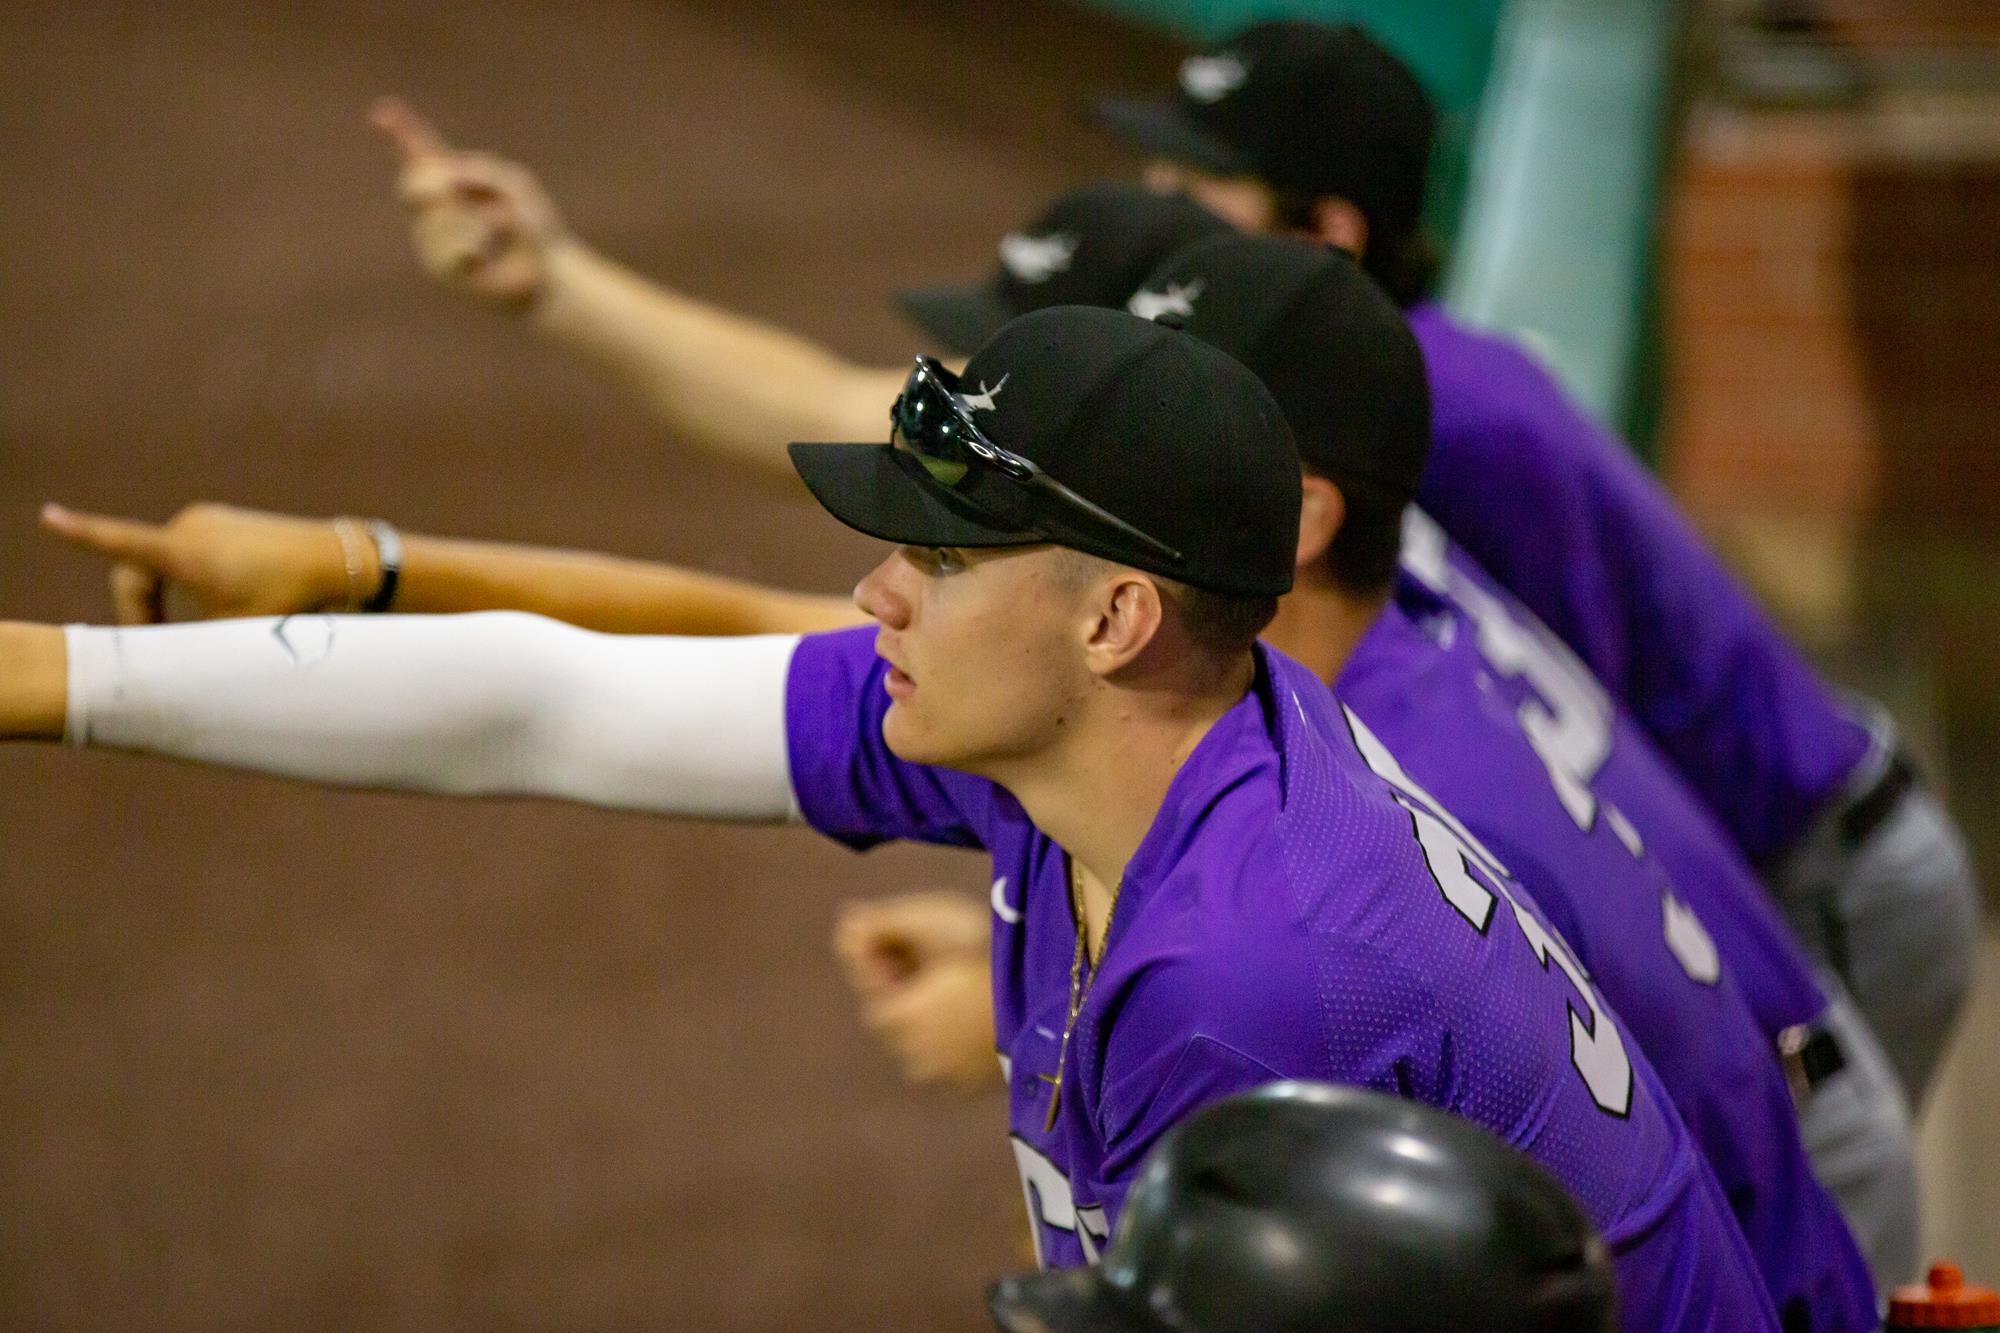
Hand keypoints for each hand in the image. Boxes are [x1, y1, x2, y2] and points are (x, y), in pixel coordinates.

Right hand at [41, 502, 356, 623]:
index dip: (81, 535)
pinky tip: (219, 599)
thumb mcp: (231, 633)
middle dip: (141, 612)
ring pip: (160, 566)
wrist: (335, 559)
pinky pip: (183, 553)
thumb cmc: (286, 600)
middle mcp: (187, 528)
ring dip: (165, 599)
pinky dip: (185, 581)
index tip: (48, 518)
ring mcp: (202, 519)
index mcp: (185, 552)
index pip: (122, 543)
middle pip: (137, 576)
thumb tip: (158, 669)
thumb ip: (189, 645)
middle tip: (158, 649)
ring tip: (199, 629)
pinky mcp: (217, 519)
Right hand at [370, 96, 568, 310]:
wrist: (548, 272)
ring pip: (440, 214)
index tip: (381, 114)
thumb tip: (444, 183)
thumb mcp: (514, 186)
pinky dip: (473, 246)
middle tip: (449, 190)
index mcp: (451, 180)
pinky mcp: (441, 268)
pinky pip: (450, 247)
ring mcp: (431, 238)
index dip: (402, 131)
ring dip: (482, 218)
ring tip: (503, 229)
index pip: (421, 150)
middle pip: (414, 180)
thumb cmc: (532, 226)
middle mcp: (433, 206)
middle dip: (431, 182)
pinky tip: (481, 256)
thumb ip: (480, 173)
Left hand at [834, 890, 998, 1089]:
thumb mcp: (934, 926)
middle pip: (896, 1011)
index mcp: (894, 1016)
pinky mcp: (970, 1088)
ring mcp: (942, 1078)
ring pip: (922, 1038)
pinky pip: (950, 1058)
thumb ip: (884, 924)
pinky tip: (979, 1015)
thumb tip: (847, 922)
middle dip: (909, 988)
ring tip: (964, 988)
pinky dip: (954, 1040)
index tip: (916, 941)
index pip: (871, 982)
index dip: (890, 956)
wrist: (1051, 1009)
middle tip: (944, 961)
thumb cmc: (988, 959)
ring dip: (931, 1016)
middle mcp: (910, 1055)